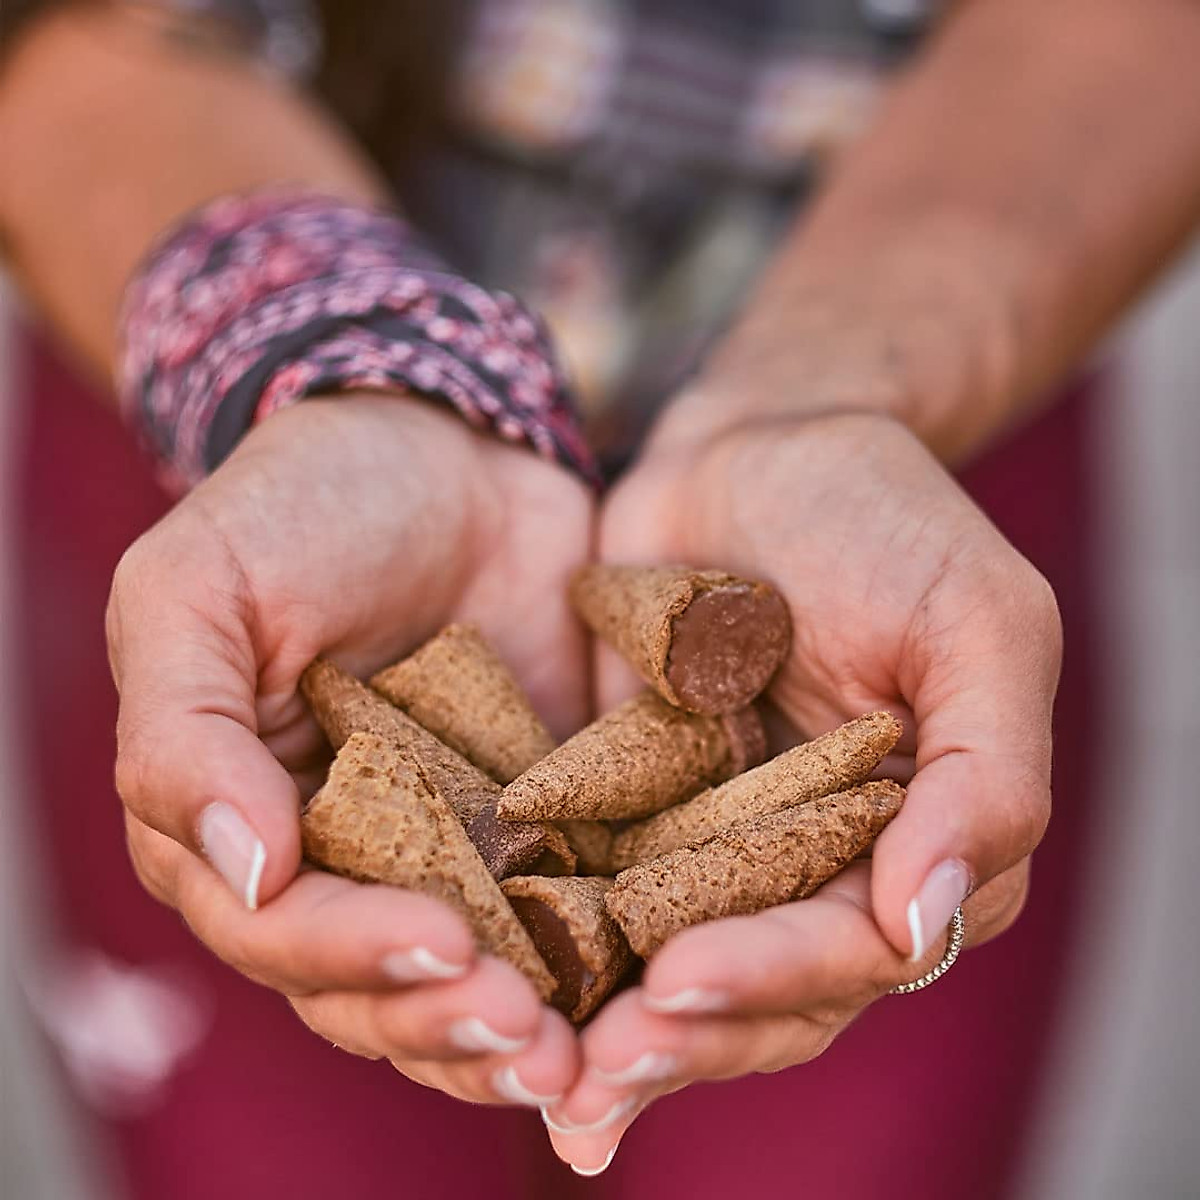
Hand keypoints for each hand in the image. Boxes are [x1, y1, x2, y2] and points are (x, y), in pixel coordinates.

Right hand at [106, 393, 591, 1106]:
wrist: (445, 443)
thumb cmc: (302, 505)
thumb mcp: (199, 591)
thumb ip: (185, 734)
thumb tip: (247, 873)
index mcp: (245, 824)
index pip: (281, 931)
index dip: (352, 956)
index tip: (442, 946)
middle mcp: (345, 861)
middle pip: (381, 987)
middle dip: (449, 1023)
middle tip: (535, 1042)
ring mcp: (453, 849)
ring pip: (475, 980)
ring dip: (524, 1031)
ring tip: (587, 1057)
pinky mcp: (546, 822)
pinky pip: (570, 912)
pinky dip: (600, 964)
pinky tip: (651, 987)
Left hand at [545, 411, 1060, 1171]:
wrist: (760, 447)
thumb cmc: (884, 518)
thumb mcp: (976, 623)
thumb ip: (983, 776)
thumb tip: (925, 930)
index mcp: (918, 842)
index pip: (854, 950)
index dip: (775, 980)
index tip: (678, 984)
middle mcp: (818, 864)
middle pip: (758, 990)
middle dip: (679, 1037)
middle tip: (588, 1072)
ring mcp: (719, 841)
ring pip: (670, 964)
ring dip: (608, 1023)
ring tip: (532, 1064)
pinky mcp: (633, 805)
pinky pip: (593, 886)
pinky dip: (548, 938)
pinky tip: (483, 974)